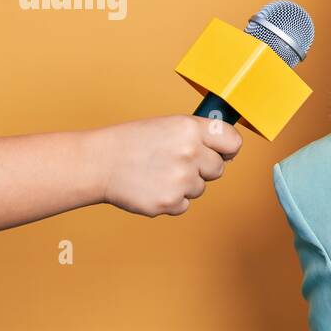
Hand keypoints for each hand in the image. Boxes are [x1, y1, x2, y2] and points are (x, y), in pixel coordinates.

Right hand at [91, 115, 242, 215]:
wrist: (99, 163)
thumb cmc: (132, 143)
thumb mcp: (167, 126)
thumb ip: (198, 136)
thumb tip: (228, 150)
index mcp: (190, 128)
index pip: (232, 141)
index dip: (228, 148)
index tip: (223, 151)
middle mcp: (190, 153)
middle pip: (218, 168)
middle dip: (202, 168)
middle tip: (176, 162)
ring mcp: (181, 180)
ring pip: (200, 188)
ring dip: (184, 184)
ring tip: (158, 172)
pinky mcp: (170, 202)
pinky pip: (184, 204)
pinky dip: (171, 199)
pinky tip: (152, 186)